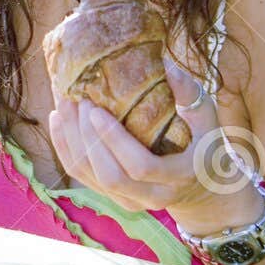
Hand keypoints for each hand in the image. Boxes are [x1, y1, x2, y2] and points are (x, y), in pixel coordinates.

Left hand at [46, 60, 264, 235]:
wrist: (201, 183)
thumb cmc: (203, 140)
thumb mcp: (205, 116)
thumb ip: (188, 92)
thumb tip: (164, 62)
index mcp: (179, 176)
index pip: (140, 167)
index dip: (114, 141)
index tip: (96, 109)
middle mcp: (153, 196)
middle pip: (109, 176)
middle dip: (86, 138)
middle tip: (77, 100)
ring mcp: (131, 202)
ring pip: (90, 176)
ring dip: (71, 140)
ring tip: (64, 104)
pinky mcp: (113, 199)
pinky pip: (82, 176)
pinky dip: (65, 148)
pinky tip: (59, 120)